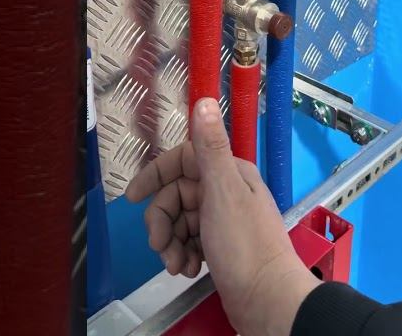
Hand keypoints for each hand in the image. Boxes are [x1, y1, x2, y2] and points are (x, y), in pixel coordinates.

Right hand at [126, 97, 319, 335]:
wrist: (267, 300)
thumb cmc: (246, 247)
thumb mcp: (223, 192)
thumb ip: (210, 148)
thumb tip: (205, 101)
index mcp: (229, 173)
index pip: (183, 160)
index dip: (156, 175)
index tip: (133, 196)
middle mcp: (228, 193)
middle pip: (177, 195)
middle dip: (162, 221)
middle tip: (160, 246)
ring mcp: (224, 221)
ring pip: (181, 221)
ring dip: (171, 243)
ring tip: (177, 265)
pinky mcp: (221, 248)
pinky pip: (190, 242)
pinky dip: (183, 255)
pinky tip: (188, 269)